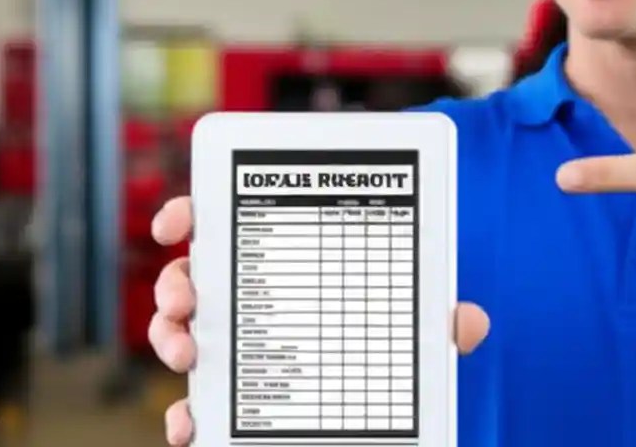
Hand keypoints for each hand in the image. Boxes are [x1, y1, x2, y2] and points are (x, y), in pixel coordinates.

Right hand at [149, 196, 490, 445]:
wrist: (383, 408)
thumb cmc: (390, 337)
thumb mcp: (417, 324)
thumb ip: (439, 319)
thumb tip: (467, 323)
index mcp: (282, 261)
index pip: (225, 222)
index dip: (191, 214)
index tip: (175, 223)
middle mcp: (248, 298)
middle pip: (190, 278)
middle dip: (174, 285)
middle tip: (186, 301)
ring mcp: (236, 346)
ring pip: (180, 334)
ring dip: (168, 339)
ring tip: (189, 355)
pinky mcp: (233, 395)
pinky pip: (196, 402)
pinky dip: (185, 412)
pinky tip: (192, 421)